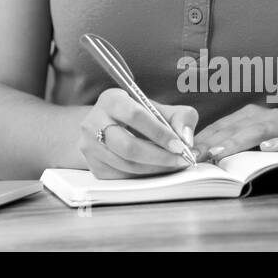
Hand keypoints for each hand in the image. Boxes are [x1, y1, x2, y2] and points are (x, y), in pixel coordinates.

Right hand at [79, 88, 198, 178]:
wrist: (106, 126)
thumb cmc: (137, 116)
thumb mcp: (159, 108)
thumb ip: (180, 117)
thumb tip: (187, 139)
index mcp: (111, 100)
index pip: (136, 116)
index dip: (160, 133)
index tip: (180, 146)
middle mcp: (93, 122)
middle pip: (129, 147)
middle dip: (160, 157)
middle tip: (181, 161)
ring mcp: (90, 146)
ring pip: (127, 165)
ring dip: (155, 169)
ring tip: (174, 166)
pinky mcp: (94, 166)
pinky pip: (123, 178)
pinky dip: (144, 177)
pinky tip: (158, 171)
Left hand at [188, 103, 277, 161]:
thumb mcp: (258, 139)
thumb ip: (236, 143)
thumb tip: (207, 155)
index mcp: (250, 116)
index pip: (222, 126)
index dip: (204, 138)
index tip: (186, 150)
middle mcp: (264, 116)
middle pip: (235, 128)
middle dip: (213, 141)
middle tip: (197, 155)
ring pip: (257, 131)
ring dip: (237, 142)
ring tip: (221, 152)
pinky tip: (268, 149)